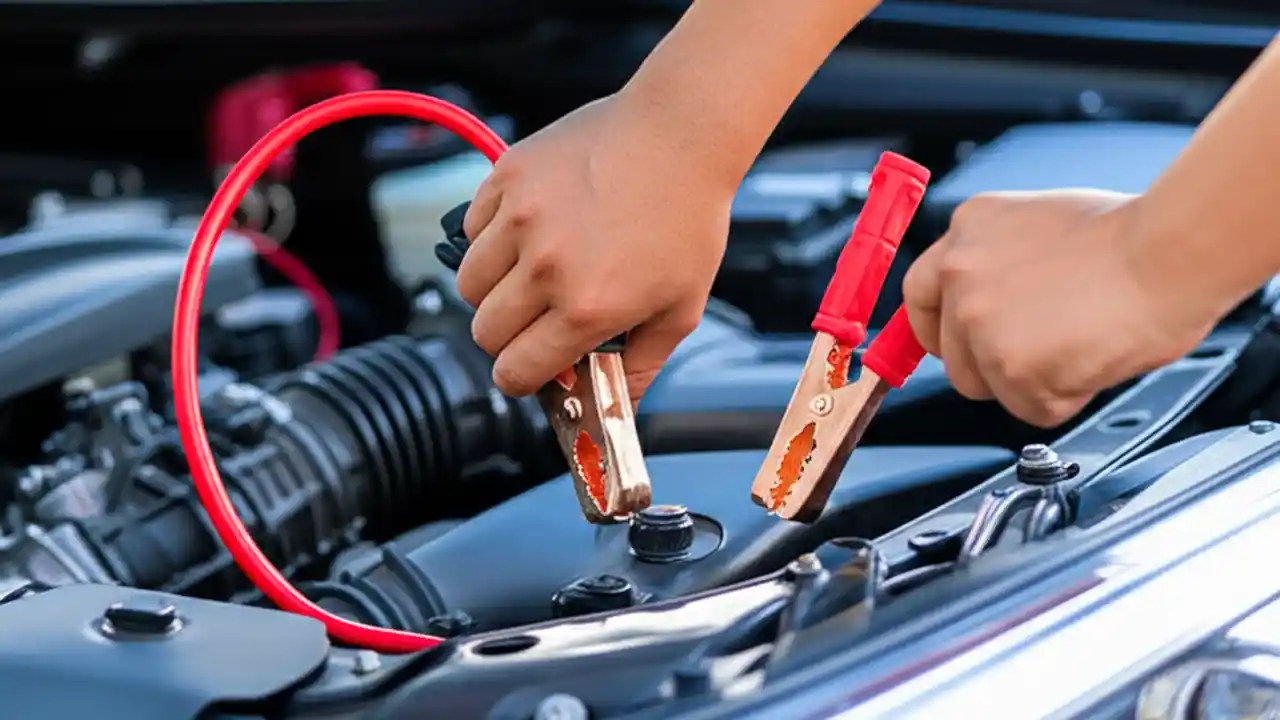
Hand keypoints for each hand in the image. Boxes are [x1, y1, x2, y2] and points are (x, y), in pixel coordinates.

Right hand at [456, 92, 736, 401]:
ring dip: (493, 290)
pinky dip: (490, 239)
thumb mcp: (681, 308)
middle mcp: (547, 267)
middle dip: (506, 339)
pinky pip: (472, 229)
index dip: (521, 379)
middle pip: (484, 333)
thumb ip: (643, 366)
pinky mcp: (508, 178)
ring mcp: (521, 219)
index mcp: (588, 308)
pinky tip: (530, 231)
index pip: (516, 371)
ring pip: (468, 283)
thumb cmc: (686, 218)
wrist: (679, 135)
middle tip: (536, 322)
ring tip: (532, 273)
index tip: (531, 369)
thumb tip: (619, 408)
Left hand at [902, 190, 1218, 426]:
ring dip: (1028, 380)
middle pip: (949, 352)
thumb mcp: (1038, 223)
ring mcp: (979, 324)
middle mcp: (959, 274)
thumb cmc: (1131, 233)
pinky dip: (1065, 396)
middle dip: (990, 361)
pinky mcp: (1010, 369)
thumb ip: (999, 261)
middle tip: (1042, 347)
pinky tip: (1091, 357)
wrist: (1169, 250)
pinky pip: (1031, 408)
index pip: (919, 293)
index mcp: (967, 229)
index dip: (938, 326)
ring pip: (986, 385)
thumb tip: (994, 299)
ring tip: (1077, 342)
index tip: (952, 342)